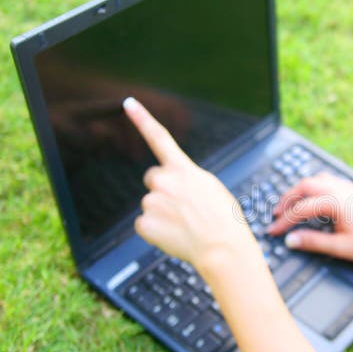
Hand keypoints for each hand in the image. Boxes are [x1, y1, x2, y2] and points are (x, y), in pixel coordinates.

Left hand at [122, 97, 257, 269]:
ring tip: (186, 226)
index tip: (128, 103)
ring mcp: (152, 201)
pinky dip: (156, 231)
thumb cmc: (224, 220)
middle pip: (153, 179)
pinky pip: (145, 224)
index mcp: (184, 169)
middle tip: (185, 207)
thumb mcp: (211, 188)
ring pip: (151, 204)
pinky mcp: (144, 223)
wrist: (222, 248)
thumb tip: (171, 186)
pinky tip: (174, 236)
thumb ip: (188, 179)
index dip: (142, 119)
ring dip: (163, 214)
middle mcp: (164, 181)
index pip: (160, 138)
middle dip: (163, 190)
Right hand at [266, 172, 352, 262]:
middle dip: (287, 200)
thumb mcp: (340, 247)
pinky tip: (310, 197)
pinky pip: (325, 179)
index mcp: (335, 201)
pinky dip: (312, 187)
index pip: (301, 209)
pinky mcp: (350, 189)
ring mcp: (346, 186)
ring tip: (289, 206)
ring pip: (314, 180)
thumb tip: (291, 240)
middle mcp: (339, 189)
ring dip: (299, 191)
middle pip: (303, 186)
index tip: (274, 231)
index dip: (284, 221)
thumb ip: (313, 242)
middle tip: (277, 215)